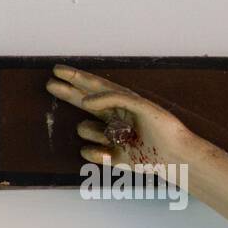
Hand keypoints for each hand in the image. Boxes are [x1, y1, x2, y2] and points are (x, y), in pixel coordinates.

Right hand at [46, 65, 190, 168]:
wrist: (176, 157)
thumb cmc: (164, 128)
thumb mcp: (141, 105)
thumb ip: (113, 98)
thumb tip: (87, 101)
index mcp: (123, 103)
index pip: (95, 87)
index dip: (76, 78)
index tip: (58, 70)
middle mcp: (115, 118)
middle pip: (83, 102)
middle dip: (68, 93)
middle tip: (51, 85)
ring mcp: (112, 137)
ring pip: (84, 129)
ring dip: (92, 132)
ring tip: (112, 136)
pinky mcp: (113, 157)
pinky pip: (89, 153)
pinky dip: (96, 153)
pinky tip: (110, 153)